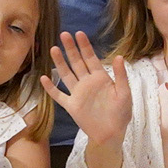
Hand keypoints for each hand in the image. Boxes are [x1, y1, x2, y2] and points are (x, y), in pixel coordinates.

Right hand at [42, 32, 132, 146]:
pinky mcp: (71, 106)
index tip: (79, 33)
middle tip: (64, 34)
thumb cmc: (121, 114)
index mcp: (100, 78)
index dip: (85, 46)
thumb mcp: (124, 93)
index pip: (91, 58)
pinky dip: (51, 88)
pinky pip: (59, 95)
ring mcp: (78, 93)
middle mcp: (87, 82)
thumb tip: (119, 56)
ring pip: (66, 74)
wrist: (111, 134)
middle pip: (77, 62)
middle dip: (71, 49)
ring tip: (53, 49)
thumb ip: (120, 76)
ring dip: (60, 62)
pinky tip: (43, 78)